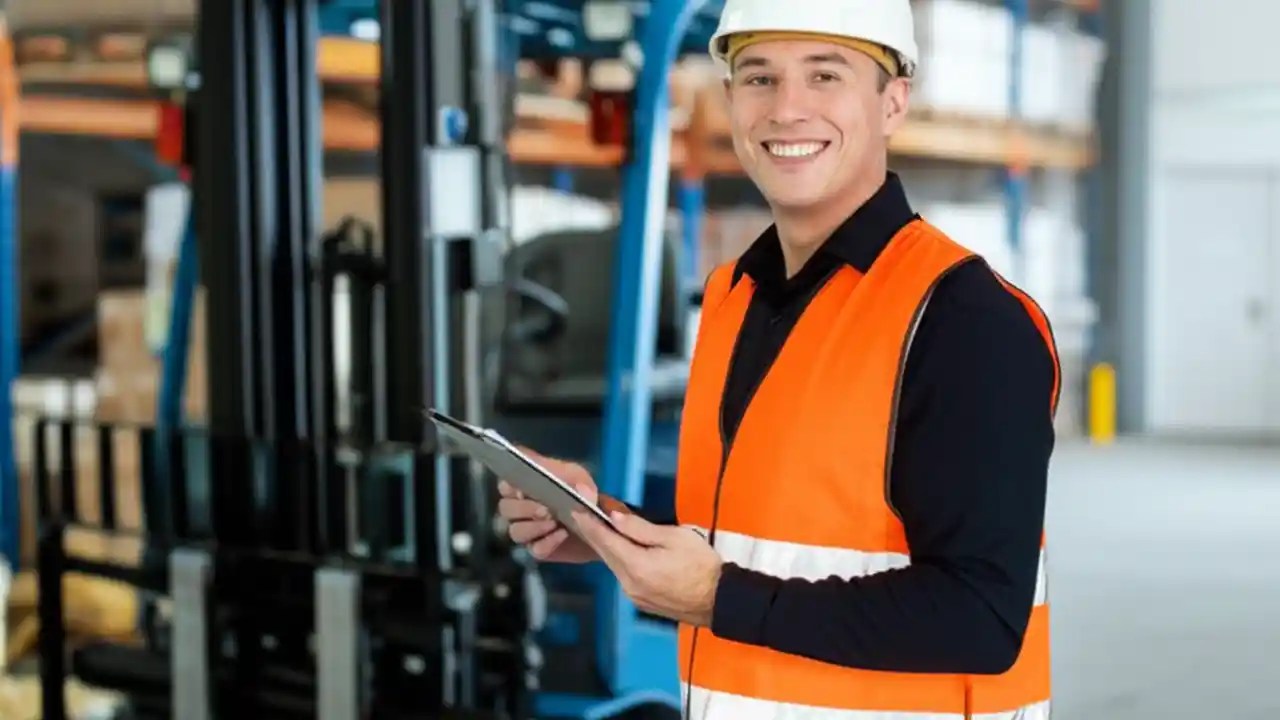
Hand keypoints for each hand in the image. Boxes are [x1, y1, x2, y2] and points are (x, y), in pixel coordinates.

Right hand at [496, 448, 598, 563]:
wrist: (598, 521)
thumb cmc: (580, 492)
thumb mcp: (581, 478)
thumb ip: (578, 479)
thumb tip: (578, 488)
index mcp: (522, 486)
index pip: (504, 485)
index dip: (510, 487)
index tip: (523, 489)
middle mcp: (519, 509)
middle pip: (506, 509)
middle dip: (524, 509)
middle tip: (545, 509)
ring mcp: (527, 531)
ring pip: (516, 531)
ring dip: (534, 527)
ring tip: (554, 522)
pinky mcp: (539, 549)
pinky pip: (535, 549)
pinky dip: (548, 542)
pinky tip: (562, 534)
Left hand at [573, 510, 722, 626]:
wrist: (720, 601)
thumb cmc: (702, 565)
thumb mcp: (674, 537)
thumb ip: (639, 528)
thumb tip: (613, 516)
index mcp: (636, 566)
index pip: (604, 539)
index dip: (588, 520)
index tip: (575, 505)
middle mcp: (628, 583)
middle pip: (604, 552)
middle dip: (592, 530)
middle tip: (581, 510)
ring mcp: (633, 595)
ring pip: (612, 564)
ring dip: (605, 544)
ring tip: (598, 524)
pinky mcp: (641, 600)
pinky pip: (622, 574)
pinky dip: (617, 558)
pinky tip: (618, 546)